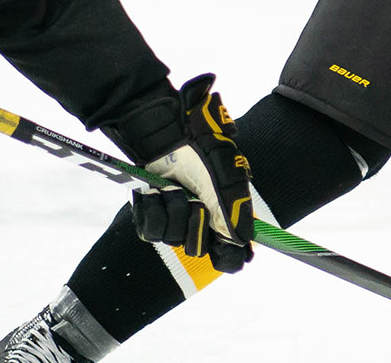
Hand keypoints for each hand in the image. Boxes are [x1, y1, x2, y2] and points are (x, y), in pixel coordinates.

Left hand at [120, 75, 256, 271]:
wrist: (168, 132)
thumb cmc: (202, 147)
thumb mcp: (227, 174)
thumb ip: (235, 210)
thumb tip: (241, 241)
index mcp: (222, 215)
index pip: (229, 255)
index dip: (229, 258)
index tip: (228, 253)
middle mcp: (199, 221)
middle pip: (198, 249)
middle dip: (196, 224)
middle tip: (195, 201)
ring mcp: (173, 221)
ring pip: (173, 239)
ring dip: (174, 209)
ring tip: (173, 187)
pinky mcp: (149, 217)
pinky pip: (150, 231)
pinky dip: (152, 209)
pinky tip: (156, 192)